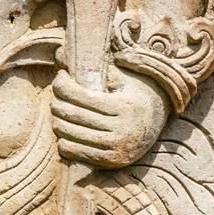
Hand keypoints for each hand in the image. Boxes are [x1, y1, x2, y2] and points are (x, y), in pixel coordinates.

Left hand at [51, 64, 167, 168]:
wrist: (157, 126)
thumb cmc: (135, 96)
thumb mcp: (123, 78)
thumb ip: (97, 67)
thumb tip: (61, 52)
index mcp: (123, 107)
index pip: (80, 95)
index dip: (62, 85)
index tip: (60, 77)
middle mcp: (120, 129)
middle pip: (71, 114)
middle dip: (56, 101)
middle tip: (56, 95)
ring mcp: (115, 148)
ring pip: (68, 133)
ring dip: (57, 121)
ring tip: (59, 111)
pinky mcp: (109, 162)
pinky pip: (73, 151)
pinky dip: (63, 140)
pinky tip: (65, 130)